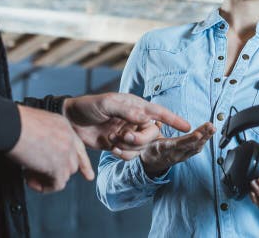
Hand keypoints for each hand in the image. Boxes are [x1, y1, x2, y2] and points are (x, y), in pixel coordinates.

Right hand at [7, 104, 93, 192]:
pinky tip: (31, 181)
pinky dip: (44, 186)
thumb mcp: (37, 124)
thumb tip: (41, 151)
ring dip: (47, 178)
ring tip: (30, 174)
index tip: (85, 173)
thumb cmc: (16, 122)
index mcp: (63, 126)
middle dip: (56, 170)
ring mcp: (65, 153)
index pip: (78, 147)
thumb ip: (46, 137)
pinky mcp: (58, 166)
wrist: (11, 125)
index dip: (79, 161)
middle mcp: (68, 138)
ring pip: (65, 175)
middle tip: (37, 170)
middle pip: (72, 163)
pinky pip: (57, 184)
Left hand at [63, 92, 190, 159]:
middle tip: (123, 136)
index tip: (187, 126)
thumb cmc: (89, 106)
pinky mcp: (120, 145)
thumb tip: (143, 117)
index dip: (173, 119)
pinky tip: (110, 147)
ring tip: (112, 140)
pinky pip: (130, 155)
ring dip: (129, 147)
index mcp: (135, 106)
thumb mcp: (107, 103)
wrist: (71, 120)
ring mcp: (128, 133)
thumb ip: (126, 110)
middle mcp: (135, 120)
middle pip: (151, 133)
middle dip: (140, 138)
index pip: (158, 112)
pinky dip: (123, 154)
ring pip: (141, 146)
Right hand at [139, 122, 215, 177]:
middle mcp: (174, 154)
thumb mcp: (147, 138)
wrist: (149, 162)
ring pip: (196, 147)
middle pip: (191, 145)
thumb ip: (154, 128)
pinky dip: (203, 141)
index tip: (198, 134)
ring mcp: (181, 157)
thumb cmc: (148, 147)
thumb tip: (158, 120)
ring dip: (205, 137)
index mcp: (164, 148)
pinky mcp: (185, 157)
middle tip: (211, 126)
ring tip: (212, 128)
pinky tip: (208, 134)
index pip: (179, 144)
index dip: (189, 140)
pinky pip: (196, 149)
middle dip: (202, 135)